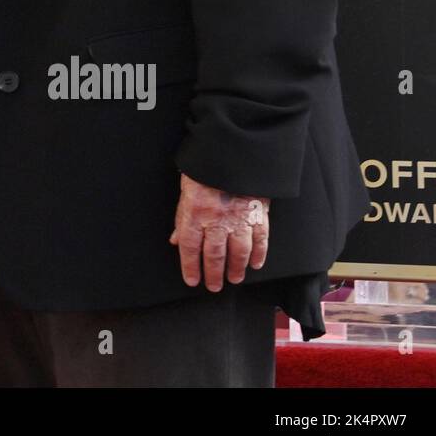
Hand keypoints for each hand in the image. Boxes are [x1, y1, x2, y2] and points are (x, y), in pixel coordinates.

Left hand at [169, 172, 269, 291]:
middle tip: (214, 286)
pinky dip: (259, 254)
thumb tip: (175, 239)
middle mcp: (216, 219)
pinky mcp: (258, 213)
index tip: (192, 280)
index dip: (190, 266)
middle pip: (214, 254)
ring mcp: (239, 218)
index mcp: (195, 211)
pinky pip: (260, 239)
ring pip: (238, 252)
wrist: (232, 149)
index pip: (189, 247)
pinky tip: (255, 263)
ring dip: (236, 268)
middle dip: (213, 274)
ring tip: (233, 279)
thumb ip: (181, 216)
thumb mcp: (185, 187)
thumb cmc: (204, 167)